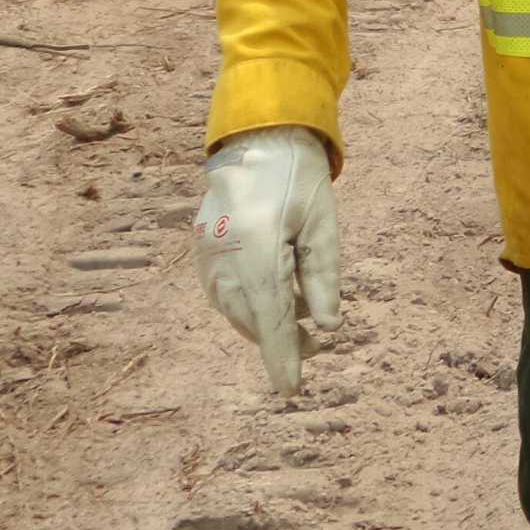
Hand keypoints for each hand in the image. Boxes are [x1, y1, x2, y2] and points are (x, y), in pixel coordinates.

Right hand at [192, 125, 341, 393]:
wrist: (258, 138)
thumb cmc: (300, 178)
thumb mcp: (323, 224)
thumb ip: (324, 277)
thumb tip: (328, 327)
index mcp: (258, 249)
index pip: (272, 319)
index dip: (283, 358)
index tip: (292, 391)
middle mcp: (224, 257)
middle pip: (251, 319)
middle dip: (280, 340)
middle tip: (314, 347)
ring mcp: (206, 254)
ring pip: (234, 310)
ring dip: (264, 322)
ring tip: (300, 318)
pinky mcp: (201, 249)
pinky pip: (222, 292)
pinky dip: (247, 303)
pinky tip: (273, 295)